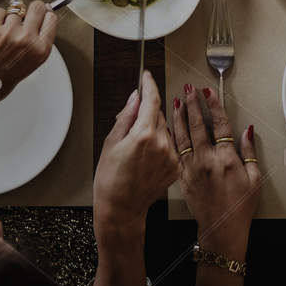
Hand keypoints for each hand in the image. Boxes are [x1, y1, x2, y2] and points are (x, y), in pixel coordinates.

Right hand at [93, 71, 178, 243]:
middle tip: (131, 128)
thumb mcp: (111, 142)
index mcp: (144, 135)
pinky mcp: (176, 167)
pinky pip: (170, 146)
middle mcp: (162, 144)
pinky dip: (161, 145)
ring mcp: (171, 156)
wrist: (121, 209)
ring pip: (166, 130)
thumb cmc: (110, 179)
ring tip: (137, 149)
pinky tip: (146, 159)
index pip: (152, 99)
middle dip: (147, 114)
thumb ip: (126, 116)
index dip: (149, 84)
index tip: (147, 76)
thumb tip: (135, 96)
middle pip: (159, 114)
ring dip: (155, 130)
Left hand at [170, 84, 258, 259]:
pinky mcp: (183, 176)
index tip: (208, 92)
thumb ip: (249, 152)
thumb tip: (247, 131)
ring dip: (179, 117)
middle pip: (197, 125)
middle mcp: (207, 160)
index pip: (220, 124)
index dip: (213, 106)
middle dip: (192, 104)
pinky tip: (169, 128)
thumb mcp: (255, 179)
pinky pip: (175, 151)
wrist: (221, 228)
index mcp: (226, 159)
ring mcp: (192, 168)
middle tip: (188, 89)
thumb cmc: (240, 207)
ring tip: (175, 102)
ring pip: (182, 136)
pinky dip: (172, 137)